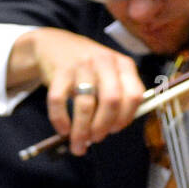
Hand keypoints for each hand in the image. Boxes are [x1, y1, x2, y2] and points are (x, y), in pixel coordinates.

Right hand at [8, 28, 143, 155]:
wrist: (54, 45)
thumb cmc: (87, 67)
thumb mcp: (109, 72)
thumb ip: (117, 94)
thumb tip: (112, 130)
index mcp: (123, 65)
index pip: (134, 95)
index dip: (126, 118)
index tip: (114, 131)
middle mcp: (104, 62)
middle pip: (111, 101)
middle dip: (103, 126)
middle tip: (95, 139)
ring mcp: (81, 65)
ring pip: (85, 104)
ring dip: (81, 130)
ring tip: (78, 142)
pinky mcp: (59, 70)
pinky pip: (59, 100)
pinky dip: (60, 119)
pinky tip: (63, 129)